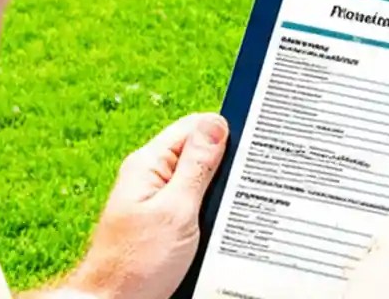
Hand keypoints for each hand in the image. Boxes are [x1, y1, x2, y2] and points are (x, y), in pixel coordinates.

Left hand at [61, 113, 228, 298]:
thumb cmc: (136, 264)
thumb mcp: (176, 210)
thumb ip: (197, 165)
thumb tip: (216, 124)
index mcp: (149, 163)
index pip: (194, 126)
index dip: (225, 132)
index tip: (251, 147)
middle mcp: (150, 176)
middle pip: (198, 152)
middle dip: (224, 164)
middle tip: (245, 184)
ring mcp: (155, 199)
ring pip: (199, 179)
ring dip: (218, 191)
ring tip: (234, 206)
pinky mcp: (162, 220)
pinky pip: (193, 202)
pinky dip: (209, 209)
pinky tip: (221, 222)